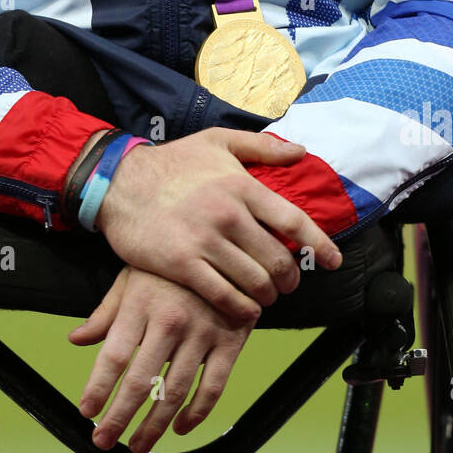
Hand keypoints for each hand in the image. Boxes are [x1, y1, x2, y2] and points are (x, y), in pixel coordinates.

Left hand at [68, 265, 256, 452]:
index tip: (87, 412)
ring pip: (176, 391)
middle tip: (105, 440)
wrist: (225, 246)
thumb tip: (77, 339)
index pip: (113, 356)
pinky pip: (213, 387)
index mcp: (141, 304)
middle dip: (119, 417)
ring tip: (139, 444)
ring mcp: (203, 332)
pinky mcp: (231, 341)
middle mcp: (170, 320)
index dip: (98, 388)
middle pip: (141, 381)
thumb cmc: (170, 265)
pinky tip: (180, 427)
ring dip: (154, 425)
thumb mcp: (132, 278)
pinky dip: (196, 414)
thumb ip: (106, 313)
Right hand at [93, 128, 342, 323]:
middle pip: (277, 259)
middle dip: (289, 278)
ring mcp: (204, 241)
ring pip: (254, 282)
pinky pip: (224, 296)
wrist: (118, 182)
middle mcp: (228, 214)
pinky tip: (244, 310)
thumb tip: (300, 150)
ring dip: (267, 296)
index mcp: (241, 185)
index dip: (319, 245)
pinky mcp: (182, 265)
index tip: (334, 262)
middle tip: (288, 284)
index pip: (293, 221)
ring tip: (266, 297)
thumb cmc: (171, 162)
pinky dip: (241, 309)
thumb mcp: (217, 141)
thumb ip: (261, 147)